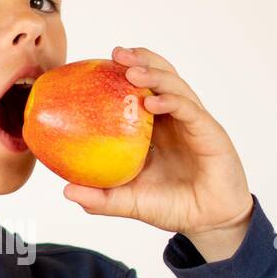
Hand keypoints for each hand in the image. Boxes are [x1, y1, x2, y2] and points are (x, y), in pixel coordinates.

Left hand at [62, 46, 254, 260]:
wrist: (210, 224)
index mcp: (155, 128)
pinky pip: (189, 111)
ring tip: (131, 72)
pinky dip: (171, 102)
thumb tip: (66, 191)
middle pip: (159, 78)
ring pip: (175, 87)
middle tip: (115, 54)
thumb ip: (101, 198)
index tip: (98, 64)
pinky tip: (152, 102)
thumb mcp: (130, 202)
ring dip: (154, 75)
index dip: (123, 73)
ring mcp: (193, 123)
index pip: (140, 90)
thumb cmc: (173, 206)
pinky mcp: (210, 133)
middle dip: (139, 61)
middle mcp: (174, 119)